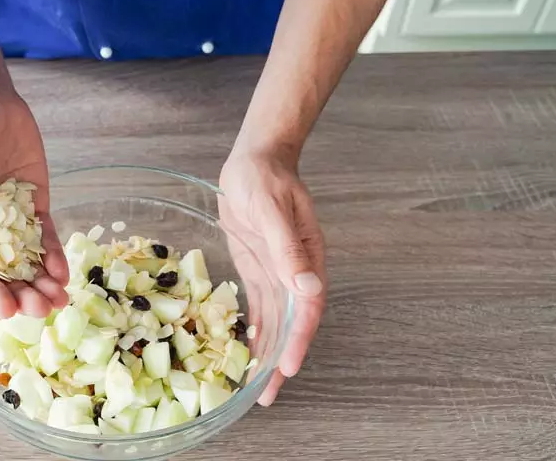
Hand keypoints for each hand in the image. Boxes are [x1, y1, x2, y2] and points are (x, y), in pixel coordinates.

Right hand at [0, 81, 68, 317]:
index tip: (6, 309)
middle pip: (0, 271)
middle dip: (20, 293)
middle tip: (43, 310)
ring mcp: (10, 216)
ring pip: (26, 260)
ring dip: (40, 283)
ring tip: (59, 300)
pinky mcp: (34, 204)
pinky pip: (45, 237)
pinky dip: (54, 257)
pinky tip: (64, 273)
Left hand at [219, 146, 325, 405]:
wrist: (256, 159)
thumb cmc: (264, 179)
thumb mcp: (272, 209)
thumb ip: (288, 248)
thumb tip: (307, 288)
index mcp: (307, 259)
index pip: (306, 308)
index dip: (298, 338)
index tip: (287, 366)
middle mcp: (295, 272)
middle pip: (292, 323)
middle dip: (282, 358)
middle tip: (268, 395)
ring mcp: (276, 272)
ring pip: (275, 320)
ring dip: (267, 351)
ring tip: (257, 387)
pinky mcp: (257, 269)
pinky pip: (259, 307)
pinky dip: (255, 330)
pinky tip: (248, 351)